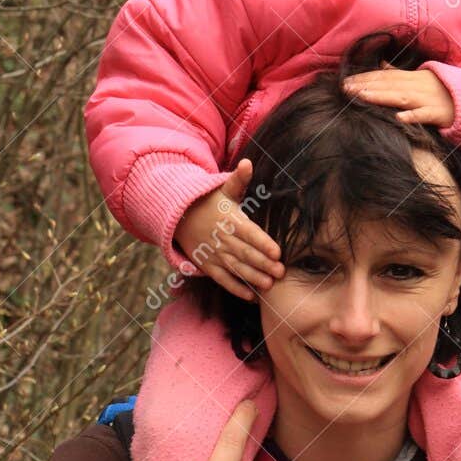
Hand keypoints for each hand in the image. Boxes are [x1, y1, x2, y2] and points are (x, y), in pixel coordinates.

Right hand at [175, 158, 285, 301]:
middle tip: (281, 273)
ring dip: (252, 278)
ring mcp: (214, 253)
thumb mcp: (223, 189)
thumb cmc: (210, 202)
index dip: (263, 243)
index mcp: (230, 220)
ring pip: (235, 268)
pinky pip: (222, 279)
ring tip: (269, 285)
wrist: (180, 216)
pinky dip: (235, 288)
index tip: (278, 252)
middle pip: (245, 253)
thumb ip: (238, 180)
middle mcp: (222, 238)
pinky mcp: (208, 265)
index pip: (249, 232)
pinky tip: (251, 297)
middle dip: (263, 264)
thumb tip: (247, 163)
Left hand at [342, 65, 454, 127]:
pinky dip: (411, 116)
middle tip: (344, 88)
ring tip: (361, 97)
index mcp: (413, 77)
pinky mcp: (439, 114)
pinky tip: (398, 118)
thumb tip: (381, 63)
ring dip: (380, 96)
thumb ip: (400, 72)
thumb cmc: (444, 91)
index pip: (384, 76)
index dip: (365, 78)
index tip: (345, 81)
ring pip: (400, 97)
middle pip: (388, 84)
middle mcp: (418, 85)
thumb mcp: (422, 76)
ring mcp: (428, 99)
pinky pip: (424, 115)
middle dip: (365, 86)